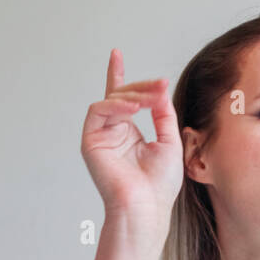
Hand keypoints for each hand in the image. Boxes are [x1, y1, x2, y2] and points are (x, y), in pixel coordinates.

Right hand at [80, 48, 182, 236]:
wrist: (146, 206)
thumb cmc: (159, 185)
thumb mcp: (169, 142)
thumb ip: (163, 114)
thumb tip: (158, 90)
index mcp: (129, 135)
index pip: (123, 100)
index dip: (118, 76)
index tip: (116, 53)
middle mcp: (112, 133)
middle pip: (121, 96)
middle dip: (142, 88)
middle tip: (160, 86)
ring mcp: (100, 136)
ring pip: (111, 100)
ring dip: (133, 95)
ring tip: (150, 100)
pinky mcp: (90, 141)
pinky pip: (99, 110)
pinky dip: (116, 105)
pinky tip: (133, 109)